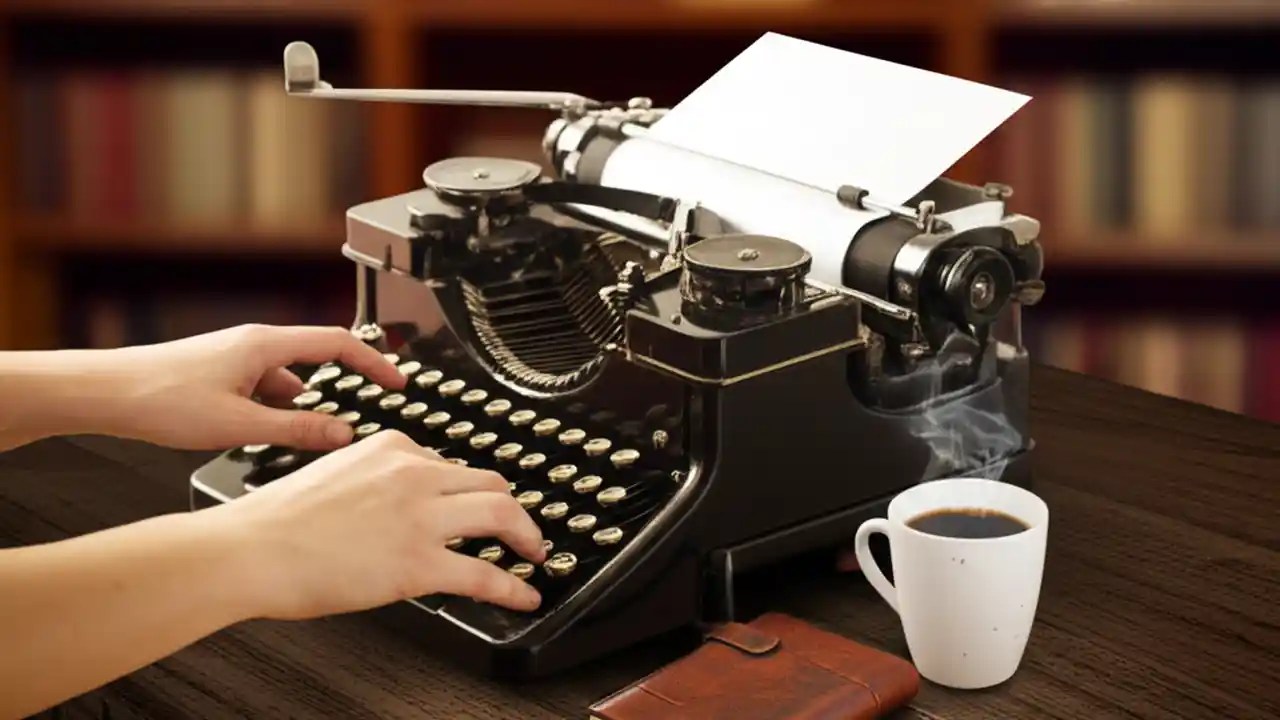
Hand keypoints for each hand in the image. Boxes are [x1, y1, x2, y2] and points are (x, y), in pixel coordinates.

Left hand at [96, 324, 405, 450]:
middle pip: (316, 358)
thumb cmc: (161, 399)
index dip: (374, 362)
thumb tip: (341, 433)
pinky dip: (274, 410)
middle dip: (342, 386)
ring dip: (301, 406)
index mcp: (266, 345)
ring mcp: (236, 358)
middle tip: (361, 413)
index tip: (397, 380)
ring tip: (303, 439)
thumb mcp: (239, 424)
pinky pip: (263, 388)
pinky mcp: (220, 374)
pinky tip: (262, 436)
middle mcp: (254, 344)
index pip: (338, 343)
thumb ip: (296, 430)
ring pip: (288, 379)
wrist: (105, 393)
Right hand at [210, 430, 545, 617]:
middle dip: (512, 507)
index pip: (450, 464)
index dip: (468, 491)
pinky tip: (525, 594)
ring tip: (534, 553)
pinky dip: (514, 587)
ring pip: (502, 514)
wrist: (251, 548)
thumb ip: (375, 479)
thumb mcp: (334, 472)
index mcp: (392, 448)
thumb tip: (397, 503)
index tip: (476, 504)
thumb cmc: (276, 520)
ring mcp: (420, 517)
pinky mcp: (419, 563)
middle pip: (491, 482)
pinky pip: (485, 574)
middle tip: (521, 528)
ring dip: (527, 536)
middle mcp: (413, 473)